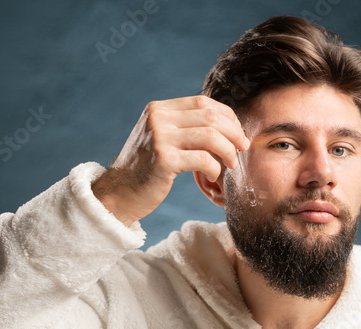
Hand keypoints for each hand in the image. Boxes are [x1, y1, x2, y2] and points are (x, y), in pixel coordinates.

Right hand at [91, 95, 249, 224]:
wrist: (118, 194)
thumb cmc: (145, 170)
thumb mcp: (160, 138)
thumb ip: (182, 127)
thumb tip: (223, 123)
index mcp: (158, 109)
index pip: (202, 102)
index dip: (226, 115)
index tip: (237, 132)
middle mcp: (157, 118)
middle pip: (210, 117)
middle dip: (234, 132)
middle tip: (243, 148)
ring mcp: (159, 138)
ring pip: (211, 136)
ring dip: (228, 151)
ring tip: (232, 164)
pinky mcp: (163, 160)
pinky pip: (203, 159)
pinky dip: (215, 168)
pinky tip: (214, 176)